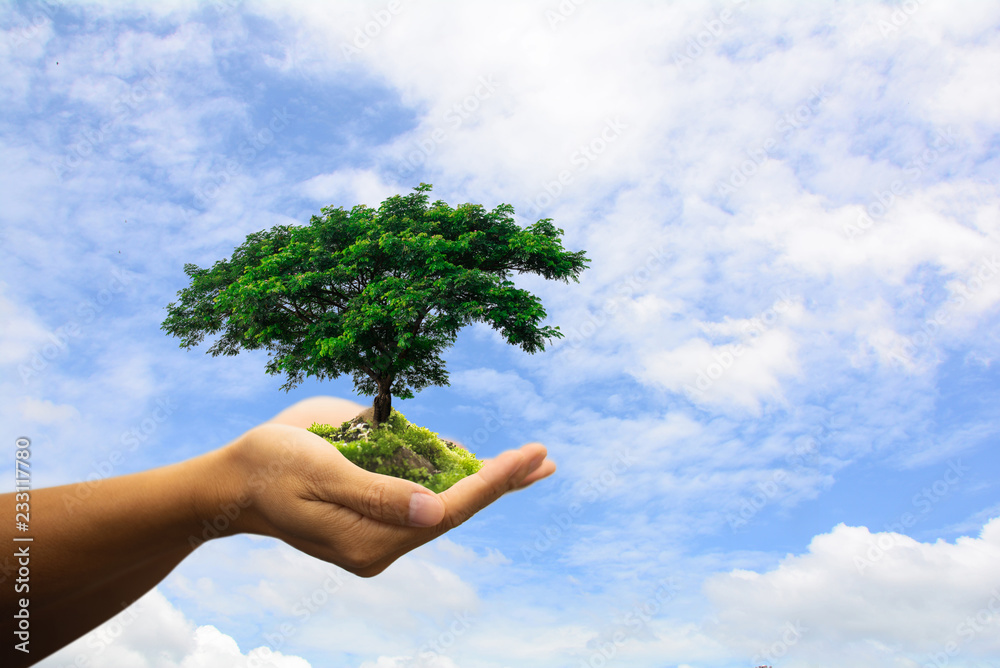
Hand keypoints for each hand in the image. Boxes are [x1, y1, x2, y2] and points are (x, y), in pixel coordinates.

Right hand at [215, 396, 555, 576]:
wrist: (233, 482)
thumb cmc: (269, 470)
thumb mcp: (320, 473)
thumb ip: (377, 494)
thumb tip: (436, 512)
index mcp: (369, 541)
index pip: (448, 510)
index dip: (492, 481)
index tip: (528, 455)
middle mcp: (380, 543)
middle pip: (457, 511)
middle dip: (503, 483)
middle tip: (546, 458)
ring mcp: (378, 533)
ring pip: (446, 505)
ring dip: (488, 482)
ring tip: (531, 464)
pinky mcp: (373, 516)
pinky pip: (426, 497)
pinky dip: (457, 478)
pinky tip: (480, 466)